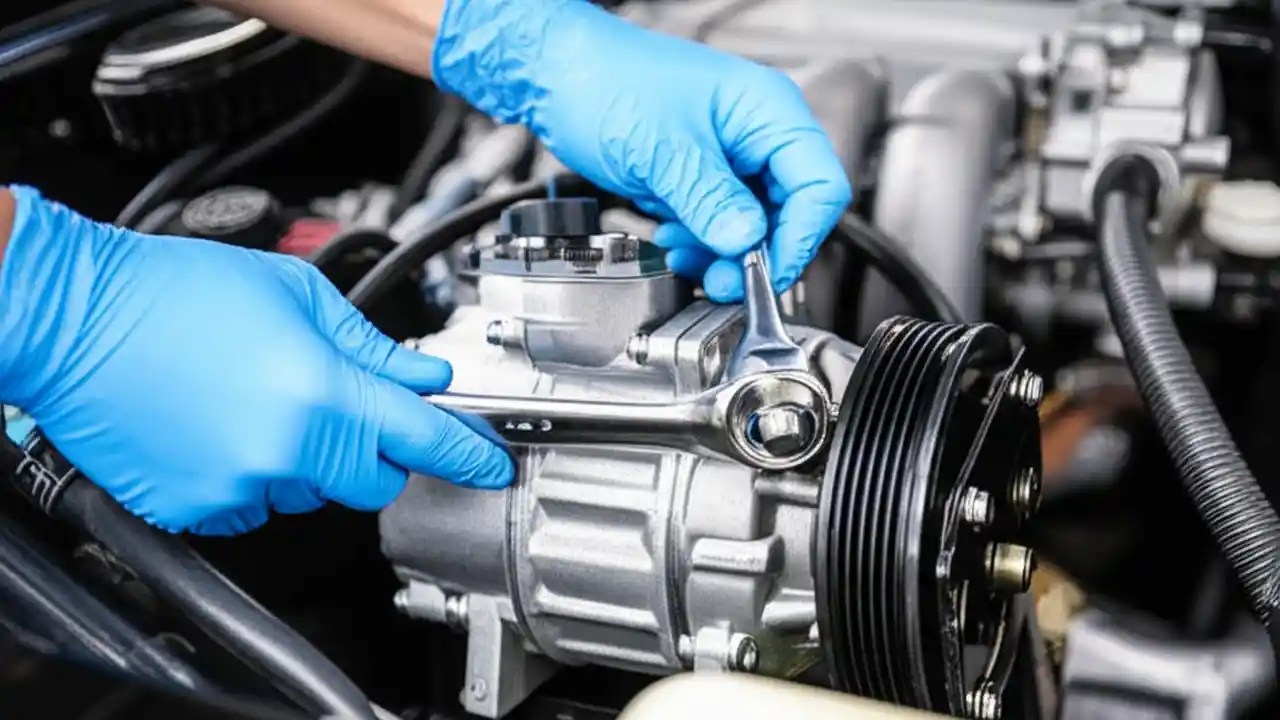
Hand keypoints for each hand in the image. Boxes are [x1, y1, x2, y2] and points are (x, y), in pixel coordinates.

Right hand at [0, 187, 512, 535]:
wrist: (72, 316)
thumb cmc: (173, 291)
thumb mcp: (294, 294)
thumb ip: (371, 345)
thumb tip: (423, 376)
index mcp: (320, 390)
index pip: (421, 438)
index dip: (467, 455)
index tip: (490, 465)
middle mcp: (285, 449)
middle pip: (373, 480)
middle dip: (373, 448)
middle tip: (336, 400)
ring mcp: (237, 486)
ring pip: (312, 492)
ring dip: (307, 458)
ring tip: (258, 399)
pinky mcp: (196, 508)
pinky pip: (255, 506)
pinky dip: (254, 476)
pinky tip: (224, 427)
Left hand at [432, 0, 851, 301]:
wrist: (554, 73)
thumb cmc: (605, 81)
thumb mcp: (664, 152)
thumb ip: (712, 202)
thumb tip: (748, 244)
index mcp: (768, 112)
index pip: (819, 188)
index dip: (799, 240)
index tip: (767, 275)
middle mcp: (758, 133)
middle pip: (788, 213)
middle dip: (754, 254)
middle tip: (722, 281)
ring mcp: (731, 155)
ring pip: (751, 225)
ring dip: (722, 252)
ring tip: (684, 255)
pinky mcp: (702, 174)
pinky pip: (719, 220)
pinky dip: (700, 240)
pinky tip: (674, 240)